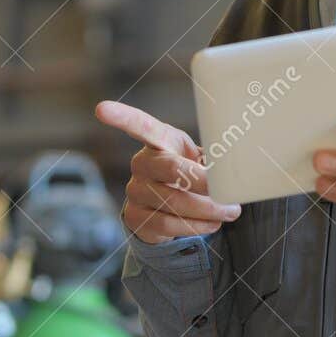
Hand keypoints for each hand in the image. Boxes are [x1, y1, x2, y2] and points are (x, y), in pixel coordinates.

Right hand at [94, 100, 241, 244]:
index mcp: (158, 140)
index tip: (102, 109)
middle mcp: (141, 163)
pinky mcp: (134, 216)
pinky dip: (197, 226)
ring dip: (209, 210)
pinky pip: (169, 225)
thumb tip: (233, 169)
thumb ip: (215, 159)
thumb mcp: (202, 157)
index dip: (122, 117)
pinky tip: (212, 223)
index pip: (140, 126)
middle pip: (172, 170)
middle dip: (205, 184)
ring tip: (230, 210)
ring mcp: (134, 190)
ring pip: (175, 203)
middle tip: (230, 195)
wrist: (172, 207)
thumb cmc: (192, 172)